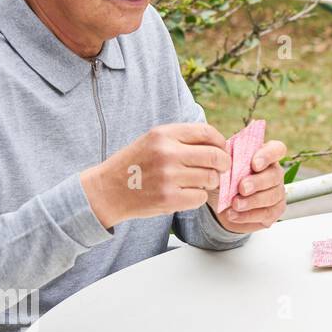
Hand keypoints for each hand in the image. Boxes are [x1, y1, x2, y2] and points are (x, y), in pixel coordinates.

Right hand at [81, 123, 230, 228]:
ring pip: (211, 178)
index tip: (221, 150)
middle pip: (215, 156)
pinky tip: (186, 194)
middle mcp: (167, 153)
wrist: (107, 191)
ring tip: (199, 182)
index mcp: (164, 134)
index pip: (207, 132)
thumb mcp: (153, 141)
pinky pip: (200, 197)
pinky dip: (198, 197)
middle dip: (224, 163)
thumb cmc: (135, 165)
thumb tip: (219, 144)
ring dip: (211, 182)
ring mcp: (168, 177)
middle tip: (221, 168)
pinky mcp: (168, 199)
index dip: (220, 142)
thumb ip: (182, 139)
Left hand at [213, 138, 288, 232]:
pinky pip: (267, 213)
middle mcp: (274, 172)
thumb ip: (226, 162)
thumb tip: (223, 160)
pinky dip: (248, 215)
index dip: (268, 156)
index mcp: (264, 156)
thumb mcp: (221, 168)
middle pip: (275, 175)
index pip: (277, 149)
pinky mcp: (274, 210)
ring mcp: (277, 192)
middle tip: (242, 188)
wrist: (219, 203)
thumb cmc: (224, 179)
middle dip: (258, 183)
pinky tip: (233, 215)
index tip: (254, 165)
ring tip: (234, 204)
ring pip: (272, 196)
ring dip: (252, 201)